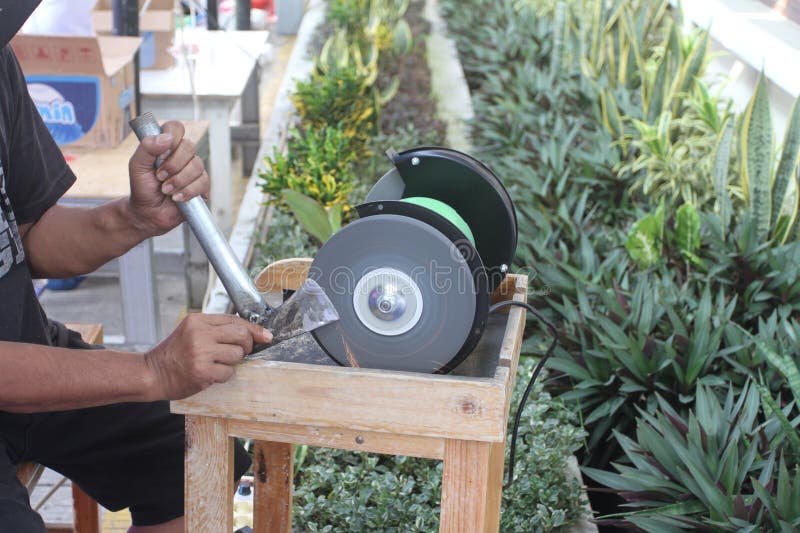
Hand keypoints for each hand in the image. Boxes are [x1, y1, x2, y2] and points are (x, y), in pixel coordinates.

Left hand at [127, 121, 209, 234]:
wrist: (149, 213)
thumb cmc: (142, 188)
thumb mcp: (137, 166)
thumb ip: (147, 148)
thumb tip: (167, 138)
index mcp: (166, 145)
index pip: (176, 127)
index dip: (172, 137)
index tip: (162, 152)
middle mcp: (182, 155)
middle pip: (189, 146)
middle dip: (173, 165)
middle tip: (160, 177)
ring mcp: (194, 169)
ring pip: (197, 166)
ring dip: (178, 181)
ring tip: (166, 190)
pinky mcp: (202, 185)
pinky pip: (203, 182)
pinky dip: (187, 192)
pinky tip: (177, 198)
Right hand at [144, 314, 272, 400]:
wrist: (151, 373)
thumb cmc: (174, 354)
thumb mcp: (191, 332)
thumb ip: (215, 329)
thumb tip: (251, 332)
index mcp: (197, 320)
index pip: (235, 320)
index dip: (254, 329)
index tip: (265, 335)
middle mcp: (199, 334)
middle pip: (241, 334)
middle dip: (247, 344)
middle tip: (241, 351)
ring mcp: (200, 352)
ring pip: (237, 354)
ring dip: (232, 362)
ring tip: (217, 363)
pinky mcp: (202, 371)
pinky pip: (229, 372)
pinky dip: (224, 375)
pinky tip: (210, 374)